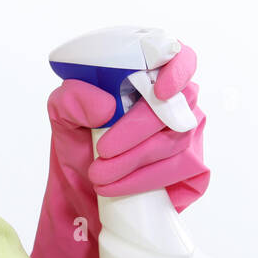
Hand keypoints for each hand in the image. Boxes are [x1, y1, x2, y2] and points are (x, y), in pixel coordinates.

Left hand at [30, 43, 208, 257]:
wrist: (83, 201)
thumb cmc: (78, 150)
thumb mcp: (61, 123)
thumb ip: (70, 103)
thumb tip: (104, 105)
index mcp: (149, 79)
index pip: (181, 57)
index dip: (178, 68)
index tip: (158, 89)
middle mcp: (177, 105)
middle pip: (177, 108)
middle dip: (135, 134)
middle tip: (101, 155)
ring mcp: (190, 139)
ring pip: (178, 145)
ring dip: (136, 163)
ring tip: (100, 177)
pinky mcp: (195, 174)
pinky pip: (186, 175)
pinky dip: (148, 183)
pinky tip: (120, 190)